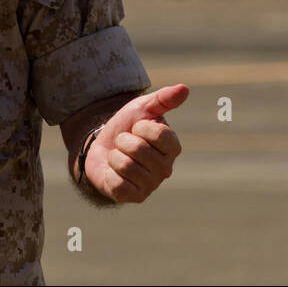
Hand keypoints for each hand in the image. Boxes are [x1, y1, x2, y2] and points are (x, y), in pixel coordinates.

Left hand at [85, 84, 187, 203]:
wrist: (103, 147)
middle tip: (124, 143)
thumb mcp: (143, 108)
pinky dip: (110, 174)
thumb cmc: (128, 127)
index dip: (141, 128)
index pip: (161, 135)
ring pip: (126, 166)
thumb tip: (184, 88)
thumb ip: (163, 99)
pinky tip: (114, 172)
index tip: (136, 127)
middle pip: (140, 150)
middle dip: (123, 141)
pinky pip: (118, 185)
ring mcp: (151, 185)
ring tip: (118, 155)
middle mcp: (166, 168)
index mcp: (173, 147)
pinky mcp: (134, 197)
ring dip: (115, 156)